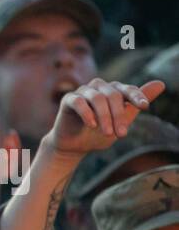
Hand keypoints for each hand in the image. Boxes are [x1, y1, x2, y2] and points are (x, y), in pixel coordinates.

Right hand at [47, 78, 164, 156]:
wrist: (74, 146)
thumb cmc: (98, 132)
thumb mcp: (122, 120)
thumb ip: (137, 104)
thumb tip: (161, 83)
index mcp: (112, 90)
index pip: (127, 89)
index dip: (136, 96)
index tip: (144, 107)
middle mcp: (98, 87)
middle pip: (113, 95)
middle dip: (119, 115)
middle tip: (121, 135)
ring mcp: (82, 92)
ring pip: (97, 98)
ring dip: (105, 117)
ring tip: (107, 133)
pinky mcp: (68, 100)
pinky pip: (79, 101)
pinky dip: (87, 113)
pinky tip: (91, 125)